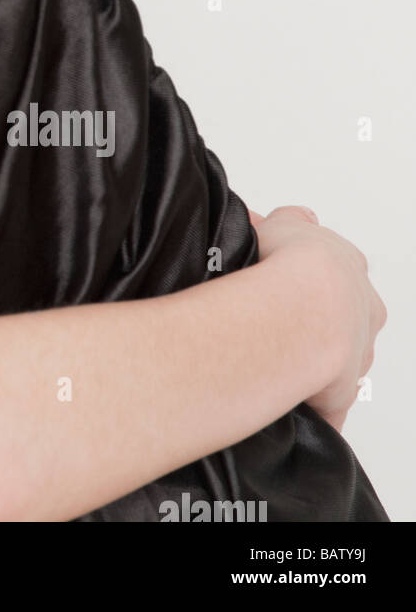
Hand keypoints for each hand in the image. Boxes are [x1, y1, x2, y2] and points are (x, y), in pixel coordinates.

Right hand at [249, 204, 384, 430]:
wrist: (302, 308)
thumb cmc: (289, 263)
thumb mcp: (282, 222)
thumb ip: (285, 221)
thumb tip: (267, 218)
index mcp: (349, 267)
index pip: (335, 270)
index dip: (306, 272)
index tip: (283, 276)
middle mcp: (362, 310)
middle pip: (344, 316)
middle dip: (317, 317)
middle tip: (277, 317)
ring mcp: (356, 352)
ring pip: (338, 358)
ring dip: (314, 360)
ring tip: (274, 356)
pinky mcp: (340, 392)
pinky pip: (326, 405)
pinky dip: (312, 409)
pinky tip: (291, 411)